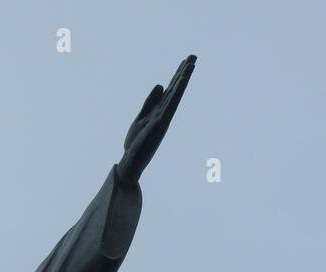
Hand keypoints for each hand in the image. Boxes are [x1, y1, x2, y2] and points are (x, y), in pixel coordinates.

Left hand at [117, 54, 195, 185]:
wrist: (131, 161)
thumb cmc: (136, 142)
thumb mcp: (141, 117)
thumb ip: (150, 102)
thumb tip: (161, 84)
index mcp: (159, 110)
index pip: (170, 89)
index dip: (177, 75)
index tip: (186, 60)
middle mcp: (164, 112)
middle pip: (175, 88)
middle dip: (184, 72)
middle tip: (193, 56)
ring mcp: (163, 117)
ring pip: (175, 94)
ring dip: (183, 79)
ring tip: (191, 64)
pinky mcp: (160, 122)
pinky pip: (170, 104)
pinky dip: (176, 91)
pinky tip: (181, 80)